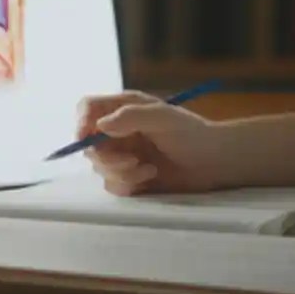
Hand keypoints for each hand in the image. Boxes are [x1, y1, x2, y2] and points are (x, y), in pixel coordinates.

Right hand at [76, 90, 228, 196]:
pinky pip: (113, 184)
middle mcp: (119, 131)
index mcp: (124, 109)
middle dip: (106, 157)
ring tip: (148, 170)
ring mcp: (123, 154)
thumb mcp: (163, 118)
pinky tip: (150, 177)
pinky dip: (128, 184)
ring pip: (100, 167)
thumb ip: (131, 117)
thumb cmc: (192, 133)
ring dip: (121, 172)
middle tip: (131, 161)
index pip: (88, 108)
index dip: (81, 121)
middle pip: (89, 143)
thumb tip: (99, 125)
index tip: (83, 139)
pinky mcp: (130, 176)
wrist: (213, 162)